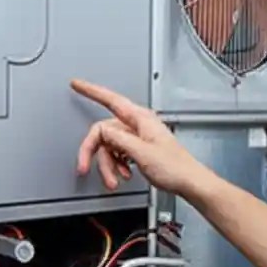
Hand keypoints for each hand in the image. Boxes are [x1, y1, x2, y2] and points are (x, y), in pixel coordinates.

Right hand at [70, 79, 211, 195]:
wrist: (189, 182)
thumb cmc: (174, 167)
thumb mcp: (140, 152)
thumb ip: (118, 139)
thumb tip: (102, 132)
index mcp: (140, 118)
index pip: (110, 99)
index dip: (91, 91)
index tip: (77, 84)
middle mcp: (138, 124)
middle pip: (104, 132)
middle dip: (95, 153)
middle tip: (84, 167)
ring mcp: (139, 137)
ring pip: (110, 146)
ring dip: (108, 165)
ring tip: (116, 179)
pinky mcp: (140, 149)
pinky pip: (119, 154)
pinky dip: (117, 166)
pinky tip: (124, 174)